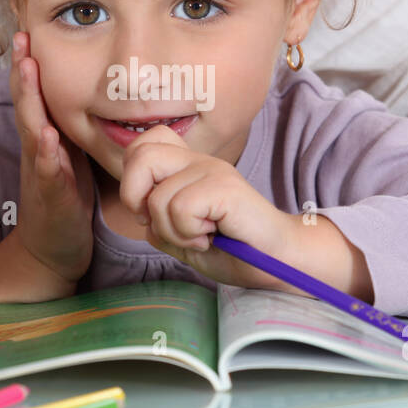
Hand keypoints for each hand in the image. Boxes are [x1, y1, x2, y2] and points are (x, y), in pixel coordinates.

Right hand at [9, 31, 95, 285]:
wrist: (51, 249)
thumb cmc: (64, 198)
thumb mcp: (69, 155)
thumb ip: (70, 126)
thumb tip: (90, 93)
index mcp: (44, 138)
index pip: (35, 95)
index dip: (30, 64)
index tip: (28, 29)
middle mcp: (37, 149)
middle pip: (27, 103)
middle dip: (23, 71)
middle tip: (22, 37)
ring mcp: (41, 172)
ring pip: (32, 130)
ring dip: (29, 99)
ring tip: (28, 70)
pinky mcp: (51, 196)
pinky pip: (48, 172)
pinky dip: (46, 154)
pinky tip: (48, 137)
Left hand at [117, 123, 293, 287]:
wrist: (275, 262)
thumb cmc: (232, 250)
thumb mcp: (180, 237)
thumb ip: (156, 221)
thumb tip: (142, 213)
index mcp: (187, 167)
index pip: (142, 145)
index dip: (132, 178)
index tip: (148, 211)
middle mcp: (199, 161)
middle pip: (141, 155)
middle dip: (135, 198)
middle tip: (164, 223)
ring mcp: (214, 171)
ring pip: (158, 197)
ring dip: (172, 231)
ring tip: (201, 236)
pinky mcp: (226, 188)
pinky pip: (181, 208)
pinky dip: (189, 234)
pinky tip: (211, 237)